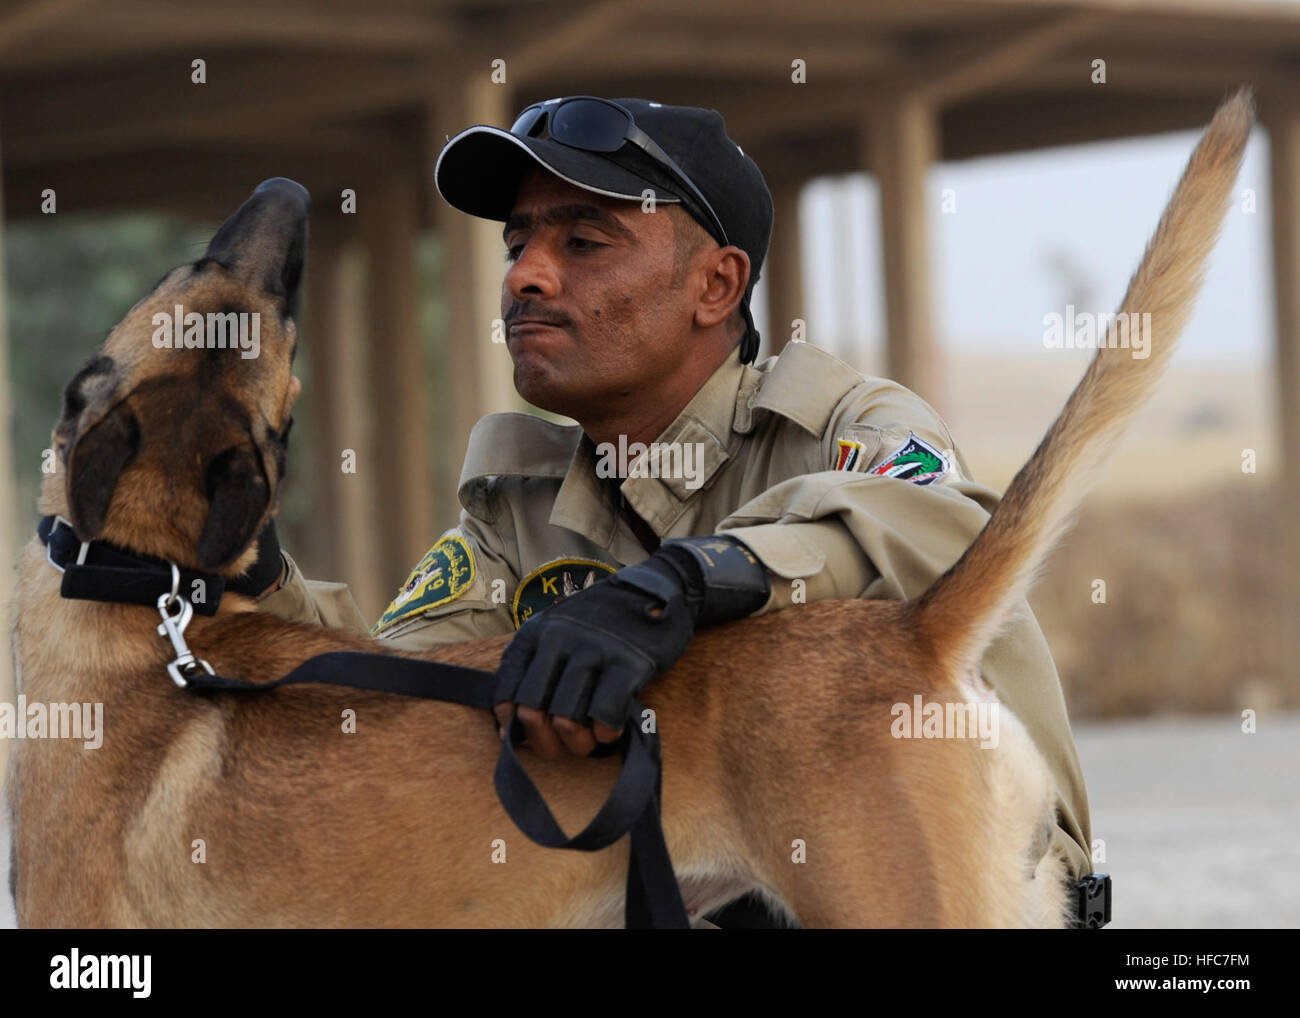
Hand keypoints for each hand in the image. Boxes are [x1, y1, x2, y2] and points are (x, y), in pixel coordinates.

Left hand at [493, 536, 770, 757]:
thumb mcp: (558, 629)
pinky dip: (605, 734)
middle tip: (560, 747)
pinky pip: (605, 716)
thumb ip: (536, 667)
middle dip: (543, 740)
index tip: (523, 736)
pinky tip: (610, 731)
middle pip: (532, 710)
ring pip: (566, 719)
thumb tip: (512, 725)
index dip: (510, 724)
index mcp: (536, 633)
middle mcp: (559, 640)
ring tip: (589, 741)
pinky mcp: (628, 664)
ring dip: (577, 743)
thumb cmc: (602, 621)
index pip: (505, 690)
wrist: (656, 589)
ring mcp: (594, 651)